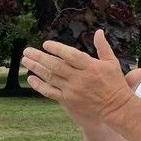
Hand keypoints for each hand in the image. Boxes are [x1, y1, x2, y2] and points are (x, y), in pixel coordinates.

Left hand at [21, 30, 140, 126]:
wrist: (116, 109)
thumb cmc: (114, 84)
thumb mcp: (112, 63)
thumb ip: (103, 47)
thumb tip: (99, 31)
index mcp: (91, 67)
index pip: (71, 55)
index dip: (57, 49)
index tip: (45, 44)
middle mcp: (80, 78)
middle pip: (56, 66)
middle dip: (39, 57)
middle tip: (27, 51)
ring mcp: (72, 90)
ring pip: (50, 77)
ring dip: (36, 68)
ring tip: (25, 60)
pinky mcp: (68, 101)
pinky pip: (50, 92)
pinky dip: (39, 85)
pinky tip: (31, 79)